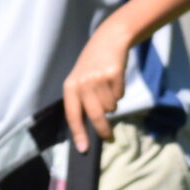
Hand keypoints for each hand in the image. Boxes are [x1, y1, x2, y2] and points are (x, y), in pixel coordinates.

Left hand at [62, 19, 132, 148]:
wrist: (107, 41)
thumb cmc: (91, 67)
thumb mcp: (79, 81)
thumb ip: (80, 102)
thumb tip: (87, 130)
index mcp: (70, 87)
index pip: (72, 115)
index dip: (78, 133)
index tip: (83, 149)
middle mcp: (83, 84)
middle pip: (95, 116)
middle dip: (102, 130)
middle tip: (108, 138)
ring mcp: (99, 79)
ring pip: (110, 106)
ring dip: (112, 103)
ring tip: (107, 88)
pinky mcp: (115, 74)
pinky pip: (120, 95)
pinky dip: (119, 92)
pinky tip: (114, 80)